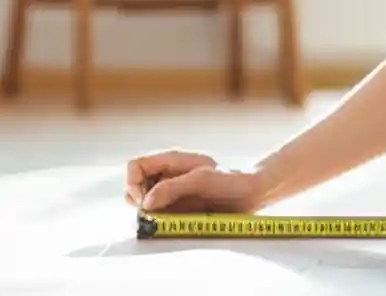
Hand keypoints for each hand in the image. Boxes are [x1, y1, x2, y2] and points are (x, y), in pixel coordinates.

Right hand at [126, 150, 262, 213]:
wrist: (252, 193)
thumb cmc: (230, 180)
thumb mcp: (201, 180)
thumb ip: (172, 188)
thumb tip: (146, 202)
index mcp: (171, 161)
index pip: (136, 166)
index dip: (133, 183)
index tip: (146, 201)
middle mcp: (168, 175)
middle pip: (136, 186)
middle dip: (140, 201)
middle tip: (155, 214)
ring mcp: (173, 191)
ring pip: (146, 202)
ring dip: (150, 214)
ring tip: (167, 219)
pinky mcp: (179, 206)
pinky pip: (160, 214)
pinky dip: (160, 221)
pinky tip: (175, 223)